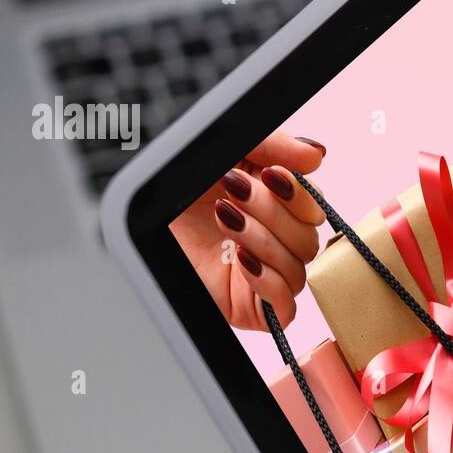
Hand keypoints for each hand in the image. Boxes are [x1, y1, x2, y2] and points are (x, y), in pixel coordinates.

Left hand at [170, 132, 324, 330]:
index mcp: (274, 207)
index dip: (299, 192)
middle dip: (272, 211)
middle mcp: (274, 241)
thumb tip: (316, 153)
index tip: (270, 175)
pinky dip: (267, 280)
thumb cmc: (176, 196)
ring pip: (298, 267)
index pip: (313, 207)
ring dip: (262, 239)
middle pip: (308, 236)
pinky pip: (284, 305)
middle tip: (232, 192)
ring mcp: (266, 275)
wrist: (136, 228)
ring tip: (224, 220)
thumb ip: (273, 146)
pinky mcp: (253, 307)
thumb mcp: (225, 153)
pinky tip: (241, 259)